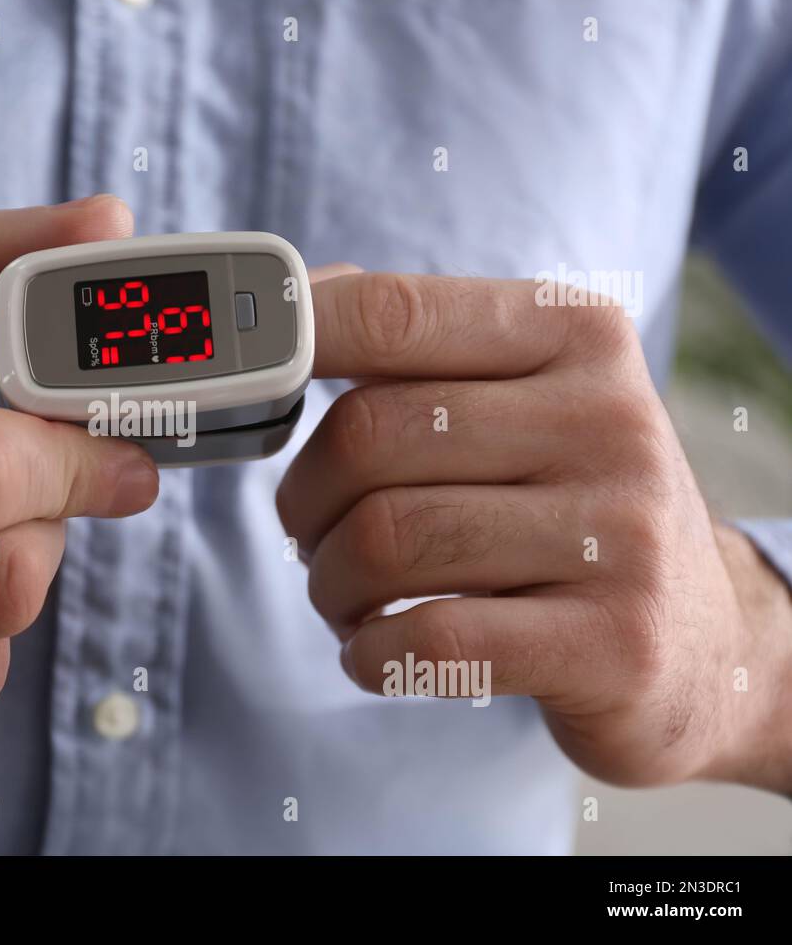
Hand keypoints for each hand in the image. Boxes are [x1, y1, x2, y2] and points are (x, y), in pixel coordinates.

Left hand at [277, 268, 791, 790]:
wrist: (698, 639)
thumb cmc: (566, 504)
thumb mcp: (520, 398)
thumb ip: (414, 345)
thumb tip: (303, 292)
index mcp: (574, 335)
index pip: (392, 314)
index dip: (288, 344)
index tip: (247, 386)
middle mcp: (607, 418)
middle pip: (368, 436)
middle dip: (303, 501)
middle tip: (310, 534)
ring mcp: (620, 533)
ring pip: (386, 540)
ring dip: (328, 583)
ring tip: (346, 597)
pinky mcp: (612, 640)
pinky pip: (428, 638)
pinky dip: (368, 653)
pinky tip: (375, 650)